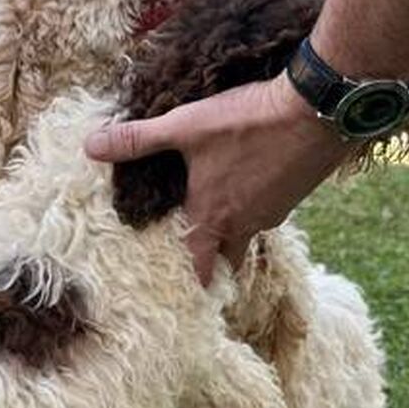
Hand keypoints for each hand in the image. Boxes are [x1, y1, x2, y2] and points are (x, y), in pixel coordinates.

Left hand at [86, 72, 346, 282]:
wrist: (318, 109)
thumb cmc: (247, 121)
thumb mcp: (185, 126)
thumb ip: (138, 139)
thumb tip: (90, 146)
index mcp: (214, 217)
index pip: (198, 268)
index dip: (188, 285)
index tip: (179, 298)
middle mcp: (246, 224)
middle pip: (226, 257)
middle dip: (211, 263)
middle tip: (197, 261)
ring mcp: (275, 211)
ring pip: (248, 233)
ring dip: (233, 231)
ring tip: (219, 218)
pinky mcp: (295, 194)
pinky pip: (269, 211)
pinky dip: (256, 206)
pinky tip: (249, 184)